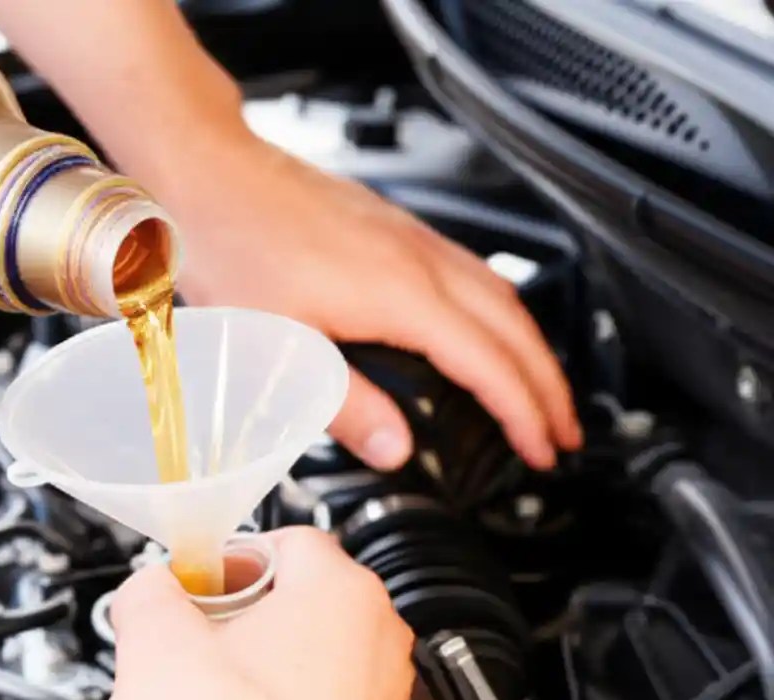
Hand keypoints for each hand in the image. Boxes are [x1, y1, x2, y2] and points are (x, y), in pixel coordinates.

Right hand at [105, 527, 416, 699]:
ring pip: (301, 652)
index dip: (225, 558)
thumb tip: (148, 587)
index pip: (283, 538)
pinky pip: (312, 699)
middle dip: (233, 617)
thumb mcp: (159, 644)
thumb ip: (150, 591)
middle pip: (292, 598)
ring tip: (204, 692)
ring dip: (250, 664)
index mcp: (342, 593)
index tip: (192, 584)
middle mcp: (376, 640)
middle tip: (188, 641)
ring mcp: (375, 695)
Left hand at [161, 135, 581, 470]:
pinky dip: (500, 312)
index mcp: (402, 294)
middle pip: (515, 328)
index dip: (524, 414)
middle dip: (550, 387)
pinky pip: (474, 272)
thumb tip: (395, 448)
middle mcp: (420, 260)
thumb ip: (343, 403)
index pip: (490, 365)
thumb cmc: (231, 245)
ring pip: (502, 294)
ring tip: (543, 391)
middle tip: (565, 434)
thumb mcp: (279, 345)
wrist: (209, 173)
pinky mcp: (396, 227)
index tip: (543, 449)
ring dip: (531, 348)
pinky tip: (485, 328)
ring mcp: (412, 238)